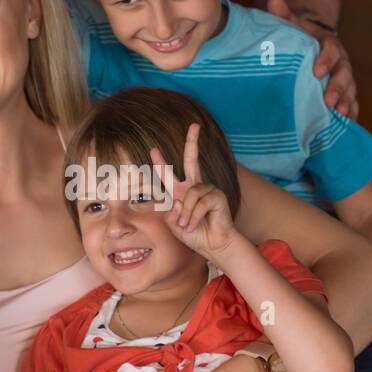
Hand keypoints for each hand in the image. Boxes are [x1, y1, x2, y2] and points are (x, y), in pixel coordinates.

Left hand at [149, 123, 235, 260]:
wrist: (211, 245)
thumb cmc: (193, 234)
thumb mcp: (173, 223)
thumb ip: (170, 210)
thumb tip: (179, 200)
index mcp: (181, 192)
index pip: (169, 175)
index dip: (160, 163)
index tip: (153, 150)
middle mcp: (195, 186)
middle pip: (192, 160)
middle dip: (192, 142)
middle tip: (194, 125)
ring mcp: (208, 189)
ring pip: (190, 194)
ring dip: (186, 214)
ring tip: (186, 226)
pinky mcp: (218, 196)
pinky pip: (199, 202)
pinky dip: (194, 216)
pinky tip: (194, 225)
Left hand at [265, 0, 358, 118]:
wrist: (312, 47)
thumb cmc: (300, 38)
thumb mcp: (292, 25)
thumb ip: (283, 14)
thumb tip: (273, 0)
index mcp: (329, 44)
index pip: (331, 49)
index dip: (326, 60)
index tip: (317, 72)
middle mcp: (341, 61)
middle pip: (345, 74)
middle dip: (338, 87)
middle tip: (329, 101)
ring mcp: (345, 78)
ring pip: (351, 90)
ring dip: (347, 102)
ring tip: (340, 115)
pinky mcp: (345, 93)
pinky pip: (352, 103)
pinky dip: (351, 113)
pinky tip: (347, 125)